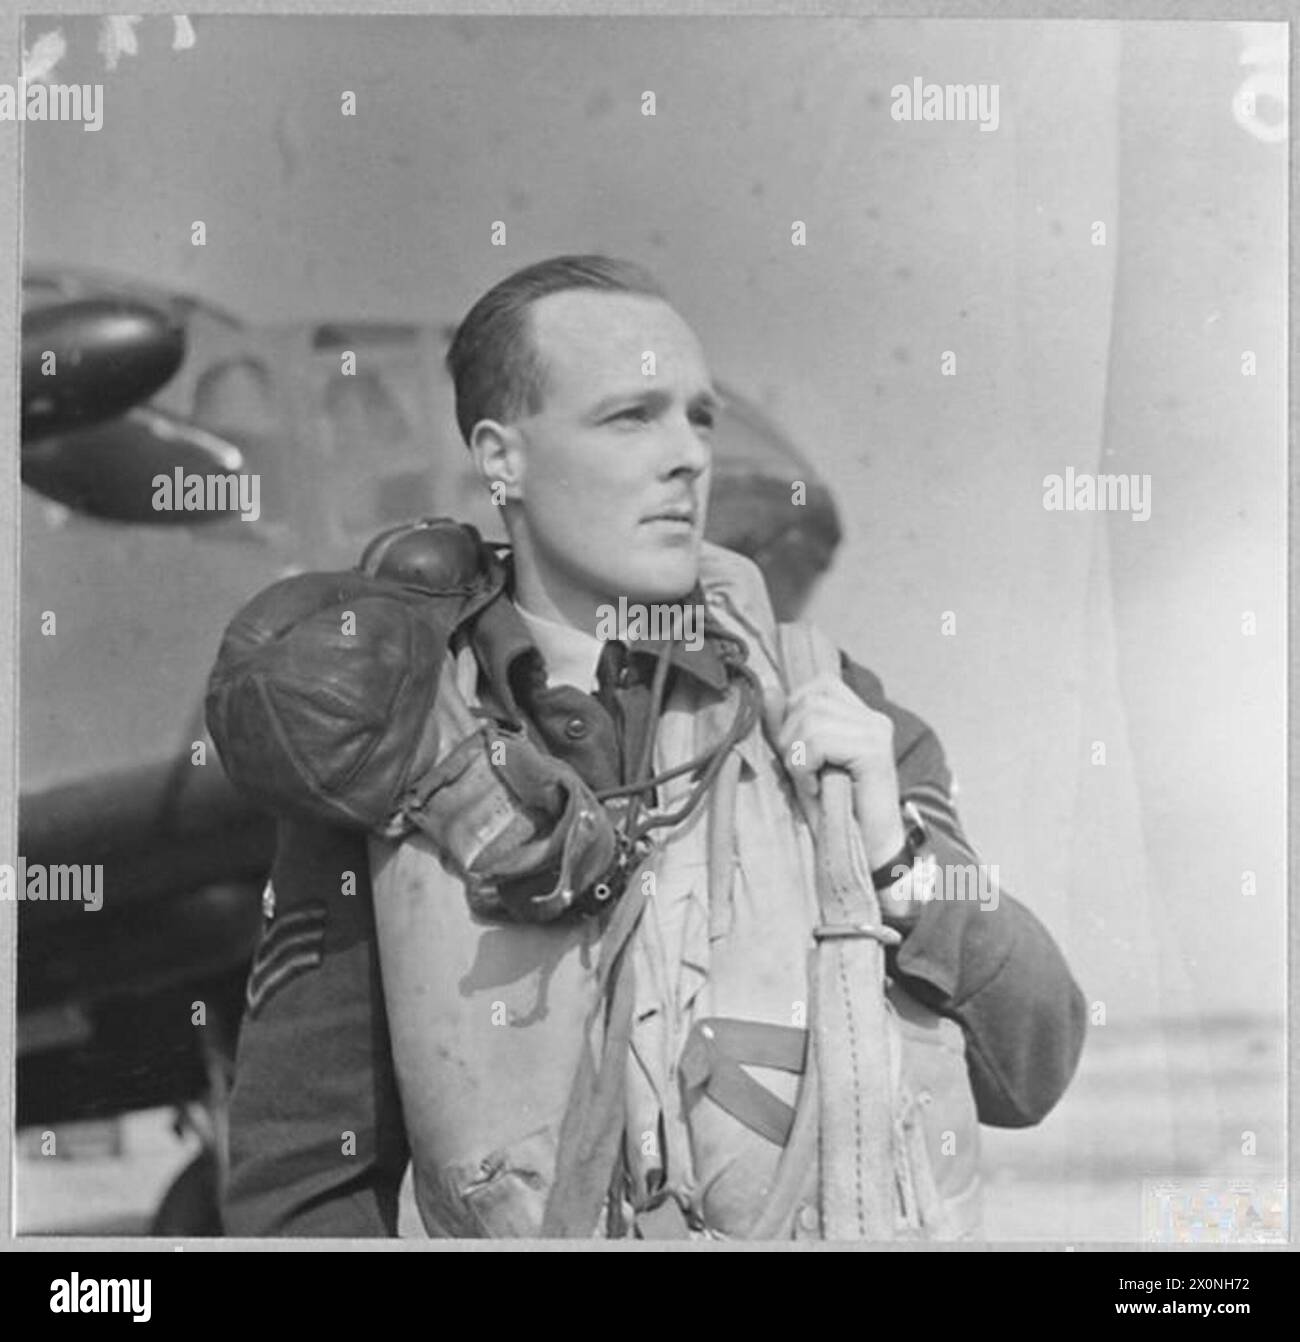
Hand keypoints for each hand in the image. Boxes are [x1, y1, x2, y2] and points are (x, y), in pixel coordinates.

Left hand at [775, 673, 904, 869]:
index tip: (796, 753)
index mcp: (860, 714)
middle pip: (808, 700)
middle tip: (802, 774)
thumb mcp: (800, 764)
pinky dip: (805, 767)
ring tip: (810, 784)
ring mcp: (877, 732)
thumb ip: (784, 728)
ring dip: (797, 757)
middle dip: (790, 738)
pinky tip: (816, 790)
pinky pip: (819, 741)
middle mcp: (873, 717)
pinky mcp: (874, 751)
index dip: (793, 713)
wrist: (867, 854)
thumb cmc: (834, 812)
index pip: (817, 686)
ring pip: (811, 719)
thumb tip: (768, 690)